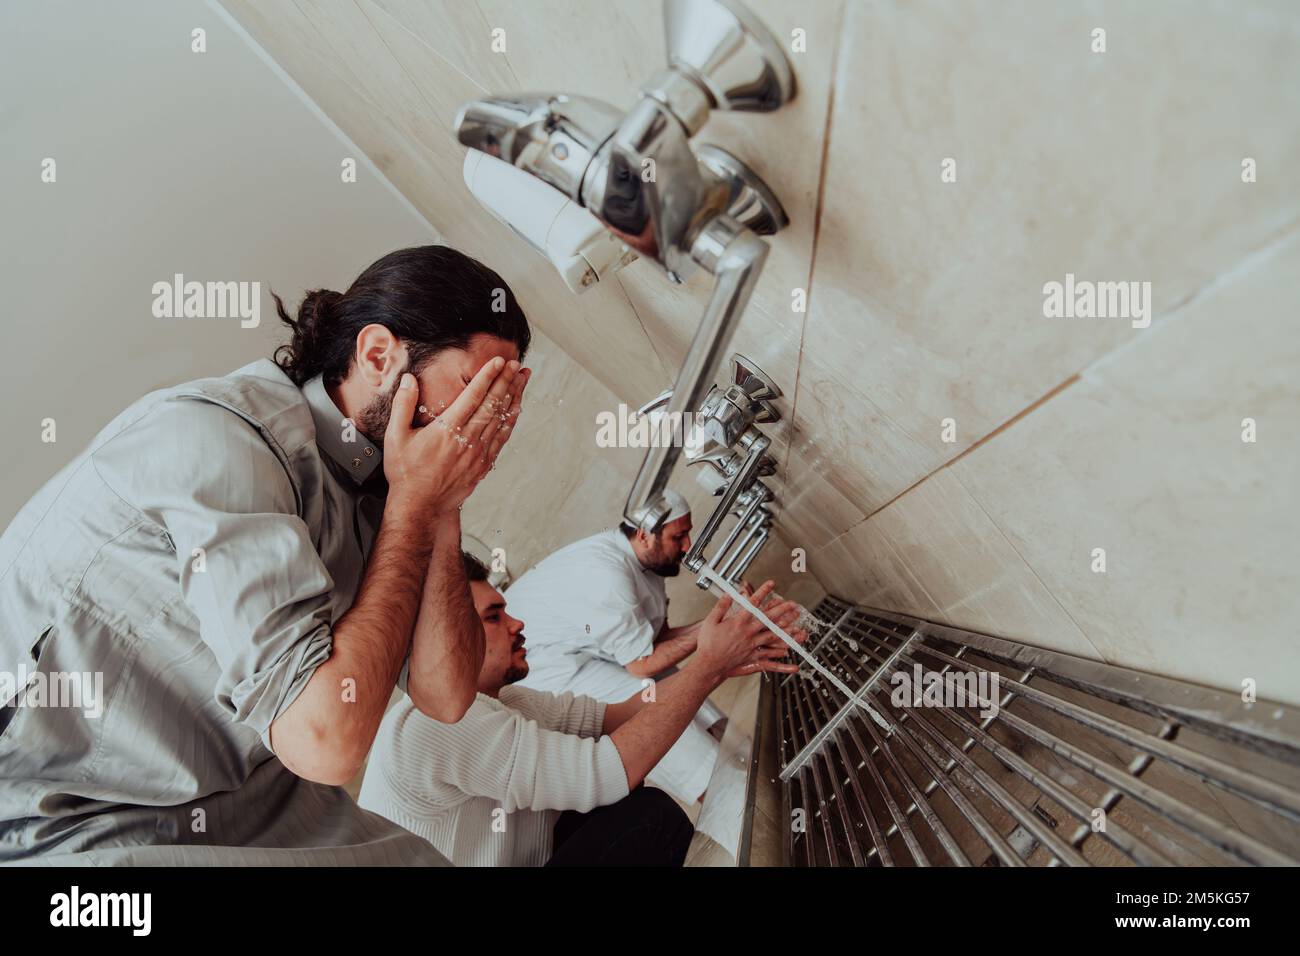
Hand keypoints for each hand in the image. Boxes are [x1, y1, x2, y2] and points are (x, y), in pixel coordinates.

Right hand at [383, 358, 528, 516]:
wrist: (420, 505)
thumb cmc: (406, 472)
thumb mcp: (395, 437)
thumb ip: (403, 406)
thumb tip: (409, 380)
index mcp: (447, 430)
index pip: (473, 396)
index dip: (487, 376)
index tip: (498, 362)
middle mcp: (467, 440)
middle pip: (492, 405)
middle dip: (506, 381)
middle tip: (515, 364)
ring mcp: (478, 453)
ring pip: (501, 420)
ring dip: (513, 397)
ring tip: (522, 379)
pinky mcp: (483, 464)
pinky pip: (502, 438)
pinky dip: (511, 421)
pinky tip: (517, 409)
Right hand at [694, 580, 805, 679]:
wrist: (708, 664)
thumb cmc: (708, 644)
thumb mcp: (711, 621)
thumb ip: (721, 606)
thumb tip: (729, 594)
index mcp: (738, 622)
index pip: (754, 603)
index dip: (763, 592)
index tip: (771, 584)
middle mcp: (748, 633)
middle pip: (769, 619)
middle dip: (783, 610)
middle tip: (793, 604)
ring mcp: (752, 646)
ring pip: (773, 637)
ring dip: (787, 631)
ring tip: (798, 627)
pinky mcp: (753, 658)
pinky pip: (770, 659)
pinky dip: (781, 660)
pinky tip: (791, 660)